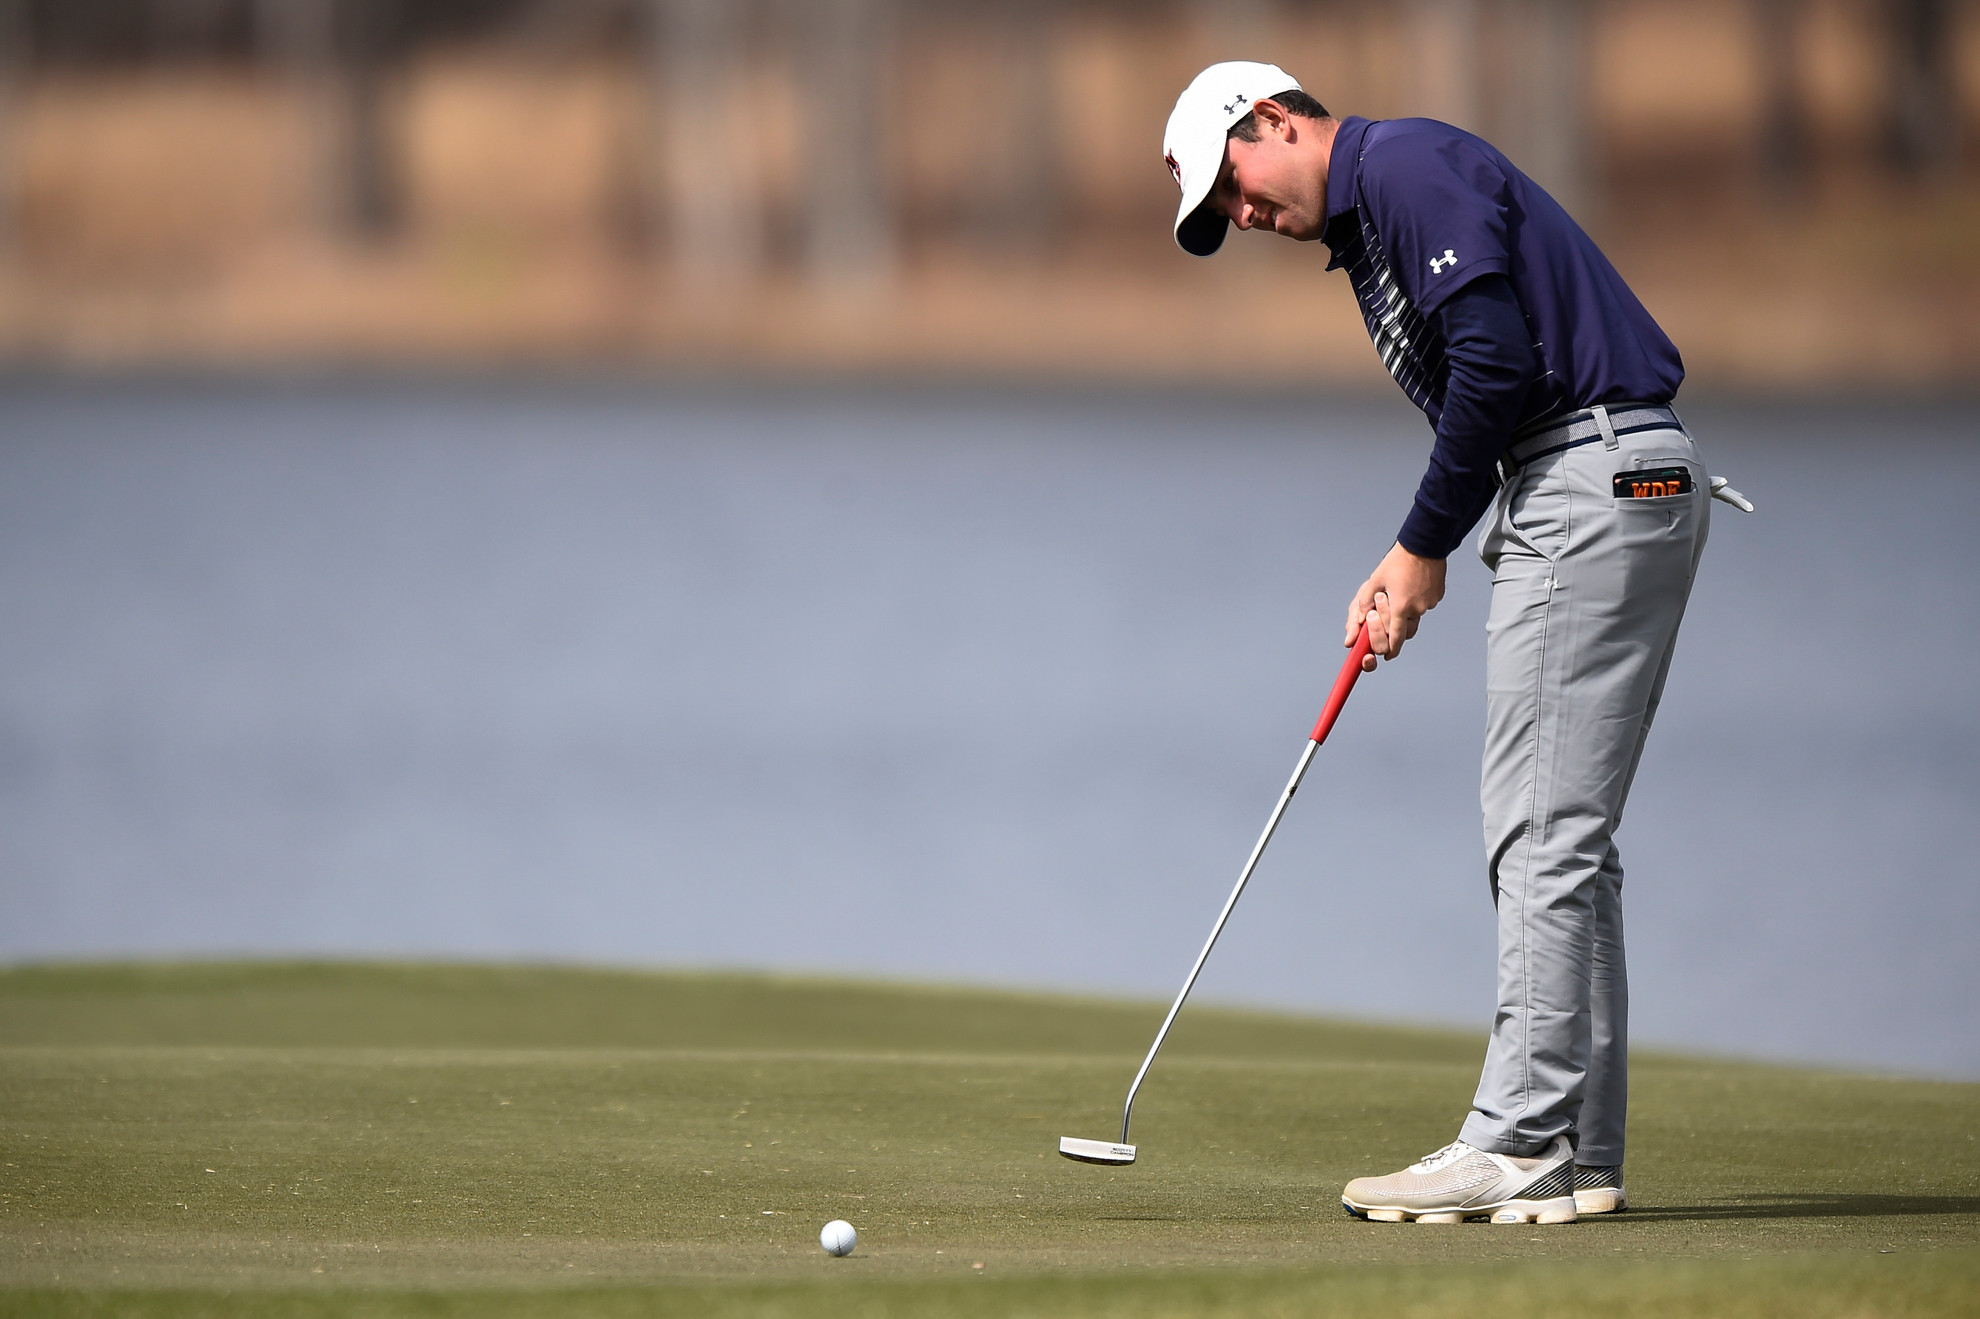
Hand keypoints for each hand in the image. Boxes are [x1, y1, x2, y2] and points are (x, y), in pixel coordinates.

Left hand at [1345, 543, 1446, 668]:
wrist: (1423, 544)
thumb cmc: (1397, 562)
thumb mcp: (1374, 582)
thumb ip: (1363, 606)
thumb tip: (1355, 628)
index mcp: (1400, 607)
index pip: (1394, 639)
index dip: (1389, 650)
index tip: (1384, 656)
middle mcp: (1416, 609)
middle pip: (1404, 632)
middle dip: (1393, 628)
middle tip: (1383, 616)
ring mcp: (1429, 603)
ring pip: (1414, 619)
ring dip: (1403, 614)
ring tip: (1397, 594)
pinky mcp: (1436, 597)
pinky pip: (1423, 607)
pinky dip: (1414, 602)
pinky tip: (1409, 586)